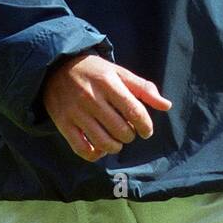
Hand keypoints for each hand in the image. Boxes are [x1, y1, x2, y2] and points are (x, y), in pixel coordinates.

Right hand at [42, 52, 171, 161]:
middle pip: (120, 130)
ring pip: (103, 142)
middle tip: (128, 131)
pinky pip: (82, 149)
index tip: (146, 131)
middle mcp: (91, 97)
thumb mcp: (119, 73)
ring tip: (116, 141)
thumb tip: (166, 106)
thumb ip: (144, 89)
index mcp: (107, 82)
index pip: (134, 111)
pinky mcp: (63, 123)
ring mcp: (75, 112)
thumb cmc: (94, 72)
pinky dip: (95, 154)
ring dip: (115, 146)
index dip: (145, 125)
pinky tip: (100, 148)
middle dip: (130, 135)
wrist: (56, 68)